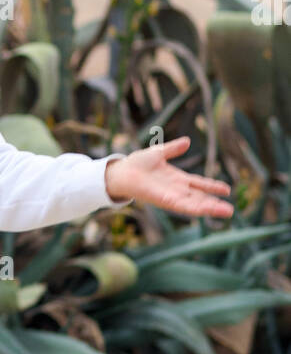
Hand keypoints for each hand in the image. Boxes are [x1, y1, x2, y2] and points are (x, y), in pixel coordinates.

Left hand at [105, 137, 233, 218]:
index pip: (199, 183)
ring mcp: (171, 195)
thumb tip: (187, 141)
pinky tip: (206, 210)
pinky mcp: (164, 200)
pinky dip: (195, 208)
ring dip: (210, 208)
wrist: (121, 170)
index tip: (227, 190)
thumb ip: (173, 148)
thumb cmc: (137, 163)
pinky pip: (182, 205)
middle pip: (200, 197)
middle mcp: (176, 189)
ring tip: (227, 212)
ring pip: (195, 203)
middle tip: (231, 210)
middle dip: (215, 203)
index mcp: (177, 178)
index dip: (212, 186)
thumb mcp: (159, 153)